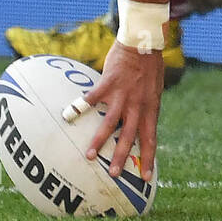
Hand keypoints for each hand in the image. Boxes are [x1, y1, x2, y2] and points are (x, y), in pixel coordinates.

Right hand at [68, 39, 163, 176]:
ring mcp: (122, 95)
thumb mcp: (154, 89)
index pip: (150, 138)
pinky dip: (79, 108)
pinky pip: (91, 99)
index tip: (146, 178)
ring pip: (110, 123)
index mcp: (150, 107)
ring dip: (98, 141)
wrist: (144, 41)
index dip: (149, 158)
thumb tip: (140, 121)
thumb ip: (146, 106)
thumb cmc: (150, 64)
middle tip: (113, 175)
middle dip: (120, 157)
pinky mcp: (108, 83)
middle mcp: (137, 105)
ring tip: (88, 156)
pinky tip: (67, 116)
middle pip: (129, 136)